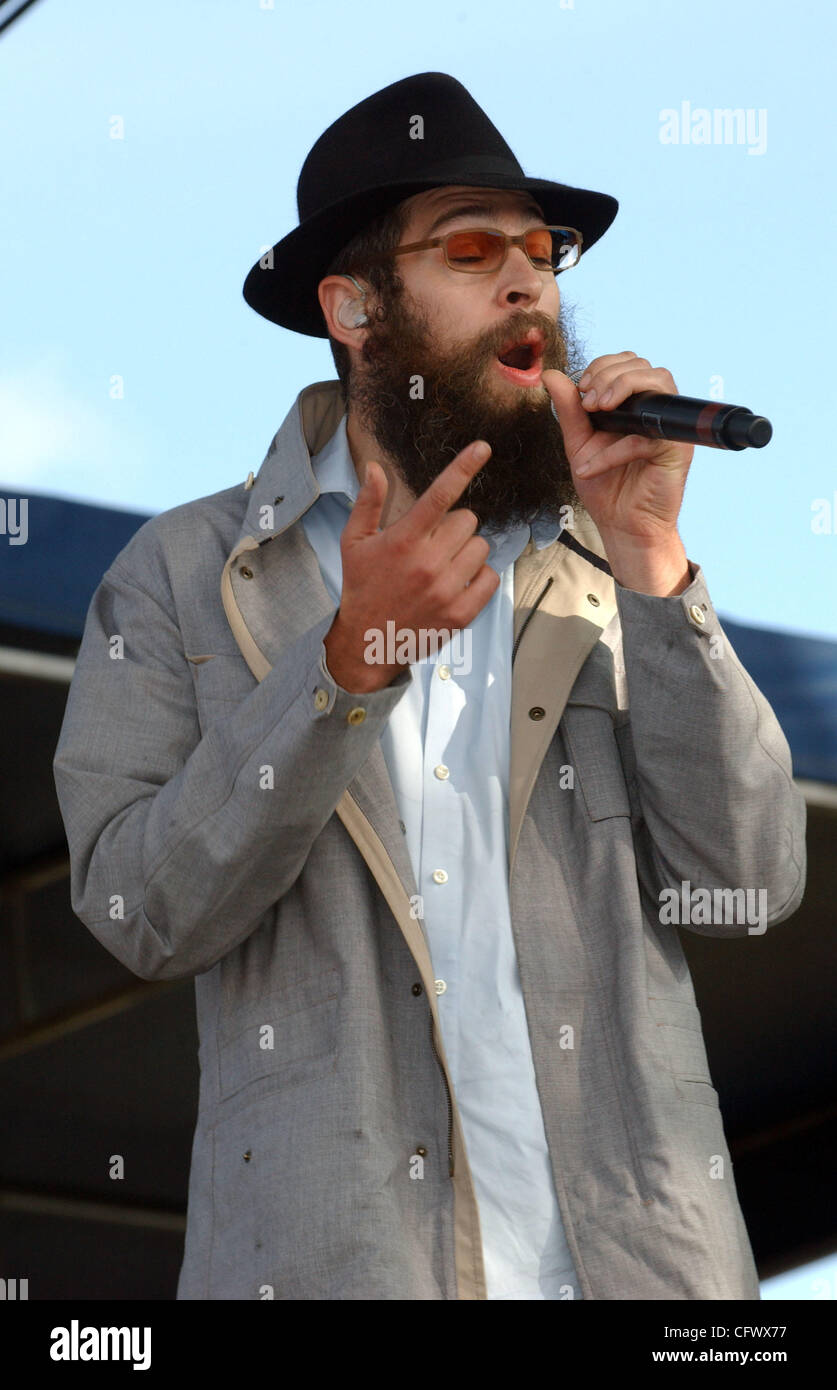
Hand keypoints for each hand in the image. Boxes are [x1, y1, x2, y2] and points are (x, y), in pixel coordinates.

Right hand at [324, 441, 500, 691]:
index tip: (483, 447)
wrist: (368, 642)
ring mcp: (447, 590)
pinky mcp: (461, 613)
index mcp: (402, 541)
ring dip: (467, 550)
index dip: (463, 467)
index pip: (439, 495)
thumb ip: (368, 503)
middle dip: (453, 526)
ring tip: (444, 565)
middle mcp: (427, 563)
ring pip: (481, 547)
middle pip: (467, 520)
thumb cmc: (361, 586)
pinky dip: (479, 577)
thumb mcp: (354, 542)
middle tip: (433, 543)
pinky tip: (457, 582)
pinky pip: (490, 578)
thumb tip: (375, 467)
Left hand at [542, 352, 692, 593]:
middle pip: (643, 365)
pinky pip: (647, 437)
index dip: (601, 367)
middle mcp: (656, 410)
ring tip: (596, 411)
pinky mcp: (675, 451)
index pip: (625, 362)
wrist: (621, 526)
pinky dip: (615, 450)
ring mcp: (669, 428)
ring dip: (622, 388)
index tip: (582, 392)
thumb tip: (551, 374)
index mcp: (635, 404)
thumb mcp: (579, 443)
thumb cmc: (605, 486)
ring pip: (658, 382)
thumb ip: (568, 410)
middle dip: (609, 375)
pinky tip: (591, 467)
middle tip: (588, 403)